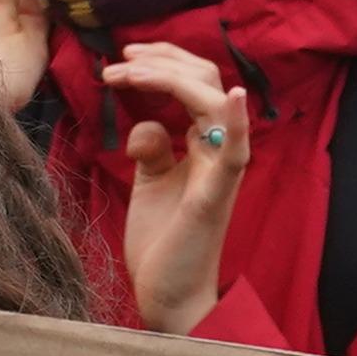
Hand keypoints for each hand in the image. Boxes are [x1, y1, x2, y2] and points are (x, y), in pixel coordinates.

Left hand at [107, 40, 246, 333]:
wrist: (169, 295)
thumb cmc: (164, 240)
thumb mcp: (150, 181)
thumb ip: (151, 147)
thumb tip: (143, 122)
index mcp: (205, 146)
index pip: (194, 84)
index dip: (163, 62)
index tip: (123, 60)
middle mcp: (218, 152)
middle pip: (205, 81)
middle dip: (161, 61)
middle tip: (119, 62)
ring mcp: (219, 173)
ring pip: (212, 104)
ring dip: (171, 78)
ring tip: (129, 72)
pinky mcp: (212, 199)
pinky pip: (234, 155)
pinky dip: (237, 124)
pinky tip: (233, 96)